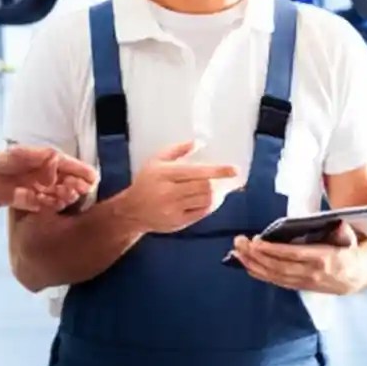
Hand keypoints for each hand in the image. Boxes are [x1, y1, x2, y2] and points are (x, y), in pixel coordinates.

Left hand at [0, 145, 96, 211]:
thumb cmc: (7, 161)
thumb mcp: (21, 153)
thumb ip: (41, 157)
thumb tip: (56, 165)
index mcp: (52, 162)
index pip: (72, 167)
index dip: (83, 172)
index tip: (93, 179)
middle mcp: (52, 177)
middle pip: (72, 183)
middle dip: (76, 186)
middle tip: (76, 189)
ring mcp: (46, 191)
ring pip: (63, 196)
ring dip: (66, 197)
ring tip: (65, 195)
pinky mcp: (37, 204)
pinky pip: (49, 206)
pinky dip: (50, 205)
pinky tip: (49, 202)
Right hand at [119, 141, 238, 233]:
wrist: (132, 211)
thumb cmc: (146, 181)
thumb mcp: (156, 160)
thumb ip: (178, 150)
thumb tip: (200, 142)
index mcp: (165, 174)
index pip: (196, 172)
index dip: (218, 171)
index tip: (234, 170)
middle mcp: (169, 192)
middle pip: (204, 188)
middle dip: (222, 184)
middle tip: (232, 179)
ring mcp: (174, 209)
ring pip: (205, 201)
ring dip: (218, 194)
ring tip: (223, 188)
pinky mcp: (178, 222)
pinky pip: (202, 213)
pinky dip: (211, 205)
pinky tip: (213, 199)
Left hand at [230, 222, 366, 295]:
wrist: (361, 274)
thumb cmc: (352, 248)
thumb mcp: (351, 236)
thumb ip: (343, 230)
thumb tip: (339, 221)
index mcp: (324, 258)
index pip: (293, 255)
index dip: (273, 250)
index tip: (256, 242)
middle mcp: (312, 273)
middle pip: (279, 267)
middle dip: (256, 256)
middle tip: (239, 243)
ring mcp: (306, 282)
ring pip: (276, 276)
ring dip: (254, 265)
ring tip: (237, 253)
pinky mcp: (302, 287)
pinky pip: (278, 282)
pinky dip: (261, 275)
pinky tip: (248, 267)